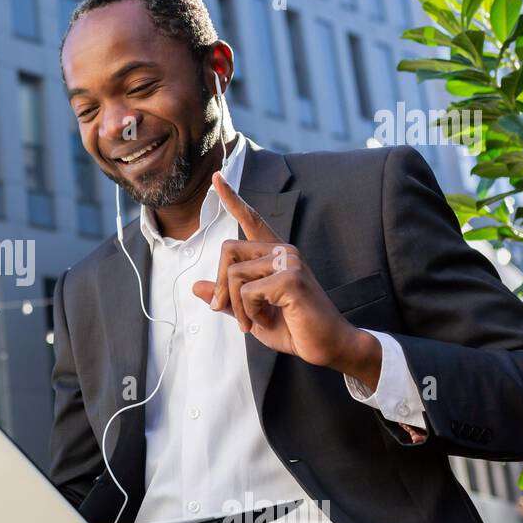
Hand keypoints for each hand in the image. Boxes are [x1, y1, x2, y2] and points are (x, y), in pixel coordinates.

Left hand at [191, 171, 376, 377]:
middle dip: (220, 285)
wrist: (326, 346)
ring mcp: (289, 260)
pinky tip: (267, 318)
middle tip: (226, 310)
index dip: (232, 198)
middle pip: (227, 249)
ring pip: (233, 274)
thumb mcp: (251, 312)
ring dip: (235, 306)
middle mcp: (283, 250)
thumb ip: (226, 298)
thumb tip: (196, 285)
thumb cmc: (293, 328)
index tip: (216, 177)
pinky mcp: (290, 277)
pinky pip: (246, 291)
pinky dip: (248, 311)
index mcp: (274, 255)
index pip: (251, 219)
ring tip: (252, 321)